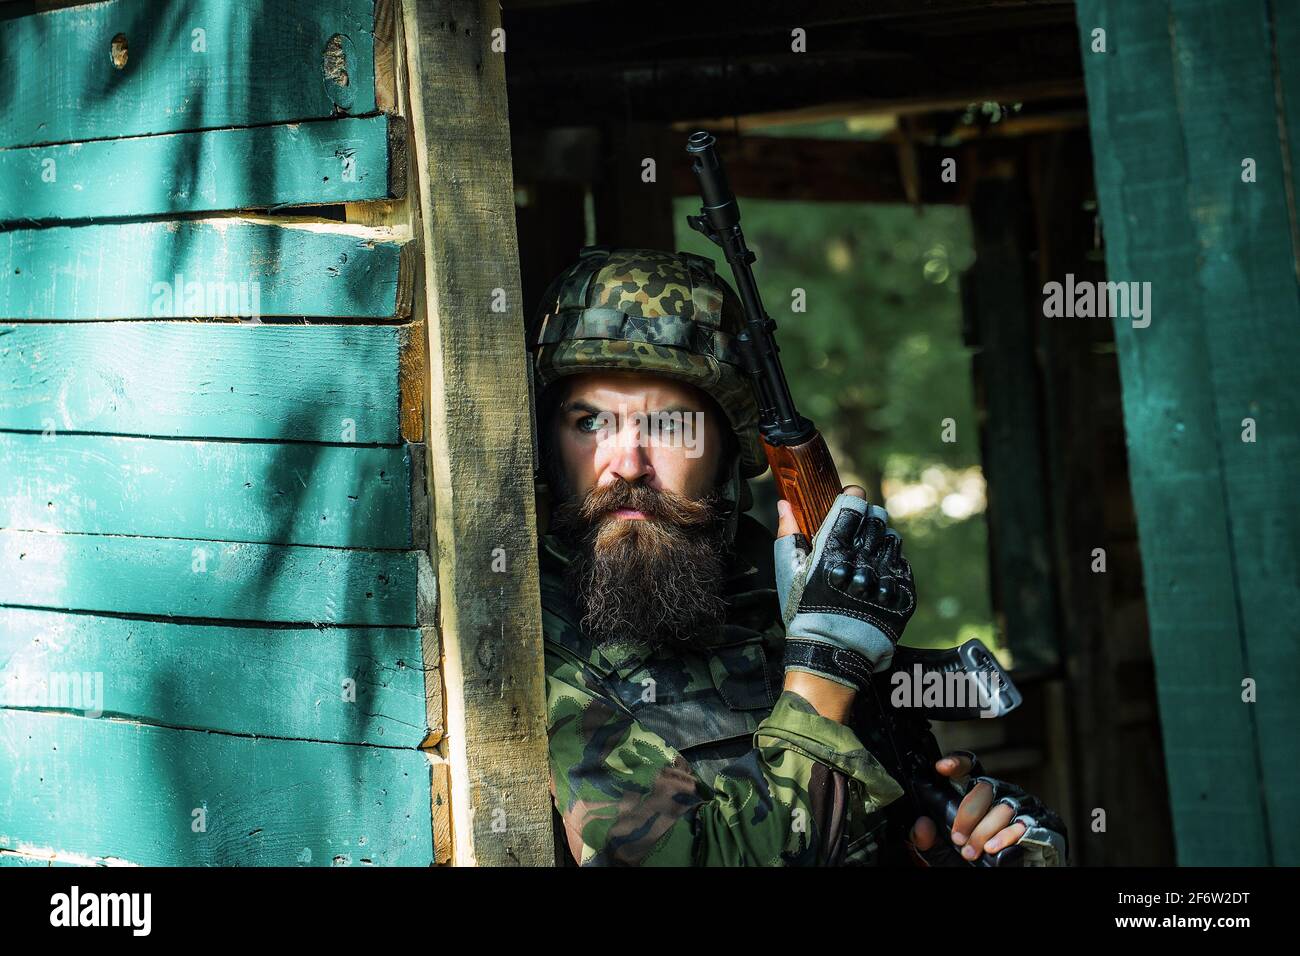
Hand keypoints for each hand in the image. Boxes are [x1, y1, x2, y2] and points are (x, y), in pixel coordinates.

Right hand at [774, 487, 915, 690]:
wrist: (830, 656)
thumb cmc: (804, 613)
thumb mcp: (788, 574)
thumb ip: (787, 534)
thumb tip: (784, 503)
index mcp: (832, 553)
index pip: (853, 506)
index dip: (853, 499)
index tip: (851, 501)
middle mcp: (861, 563)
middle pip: (877, 519)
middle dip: (868, 518)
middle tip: (860, 527)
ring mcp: (884, 580)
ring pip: (893, 540)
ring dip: (881, 540)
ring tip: (869, 553)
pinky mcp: (900, 596)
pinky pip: (903, 566)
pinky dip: (892, 563)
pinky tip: (879, 571)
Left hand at [909, 752, 1068, 866]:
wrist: (1012, 875)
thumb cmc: (981, 862)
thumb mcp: (948, 854)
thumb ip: (930, 842)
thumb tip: (921, 826)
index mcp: (981, 796)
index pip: (971, 769)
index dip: (958, 763)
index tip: (941, 768)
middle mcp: (1003, 795)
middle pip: (984, 788)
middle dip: (967, 814)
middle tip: (957, 838)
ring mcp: (1024, 808)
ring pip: (1002, 808)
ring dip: (983, 832)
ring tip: (971, 853)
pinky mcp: (1042, 825)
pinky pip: (1022, 826)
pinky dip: (1005, 837)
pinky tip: (992, 849)